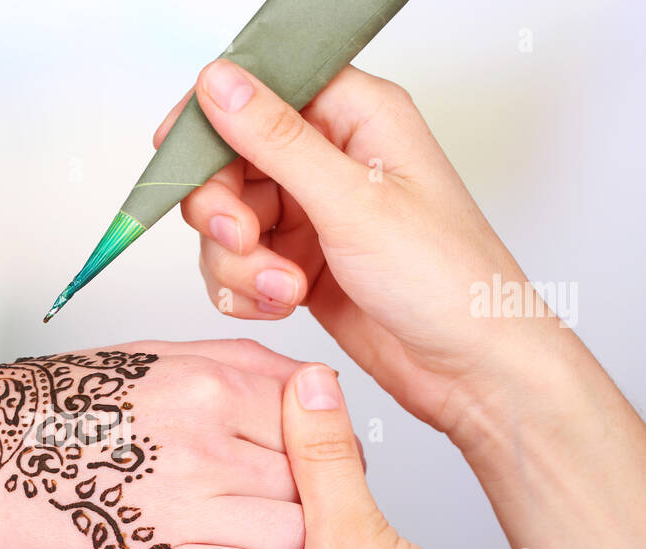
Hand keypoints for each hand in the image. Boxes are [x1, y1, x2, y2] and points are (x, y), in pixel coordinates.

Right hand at [0, 338, 307, 548]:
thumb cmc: (47, 404)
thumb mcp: (148, 357)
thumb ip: (234, 367)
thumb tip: (305, 386)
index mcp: (209, 380)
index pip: (317, 419)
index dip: (321, 450)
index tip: (306, 468)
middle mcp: (206, 437)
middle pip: (313, 482)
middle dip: (308, 502)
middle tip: (277, 512)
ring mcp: (181, 503)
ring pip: (292, 537)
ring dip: (283, 548)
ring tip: (250, 544)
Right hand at [157, 60, 552, 434]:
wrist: (470, 369)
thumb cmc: (447, 280)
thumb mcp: (353, 202)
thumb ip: (276, 139)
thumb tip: (220, 81)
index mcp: (357, 116)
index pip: (260, 88)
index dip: (210, 119)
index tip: (175, 154)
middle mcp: (332, 159)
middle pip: (229, 159)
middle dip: (222, 208)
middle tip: (242, 239)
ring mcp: (312, 213)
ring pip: (226, 219)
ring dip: (237, 261)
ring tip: (281, 288)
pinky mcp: (298, 263)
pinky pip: (237, 264)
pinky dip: (245, 289)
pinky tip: (281, 305)